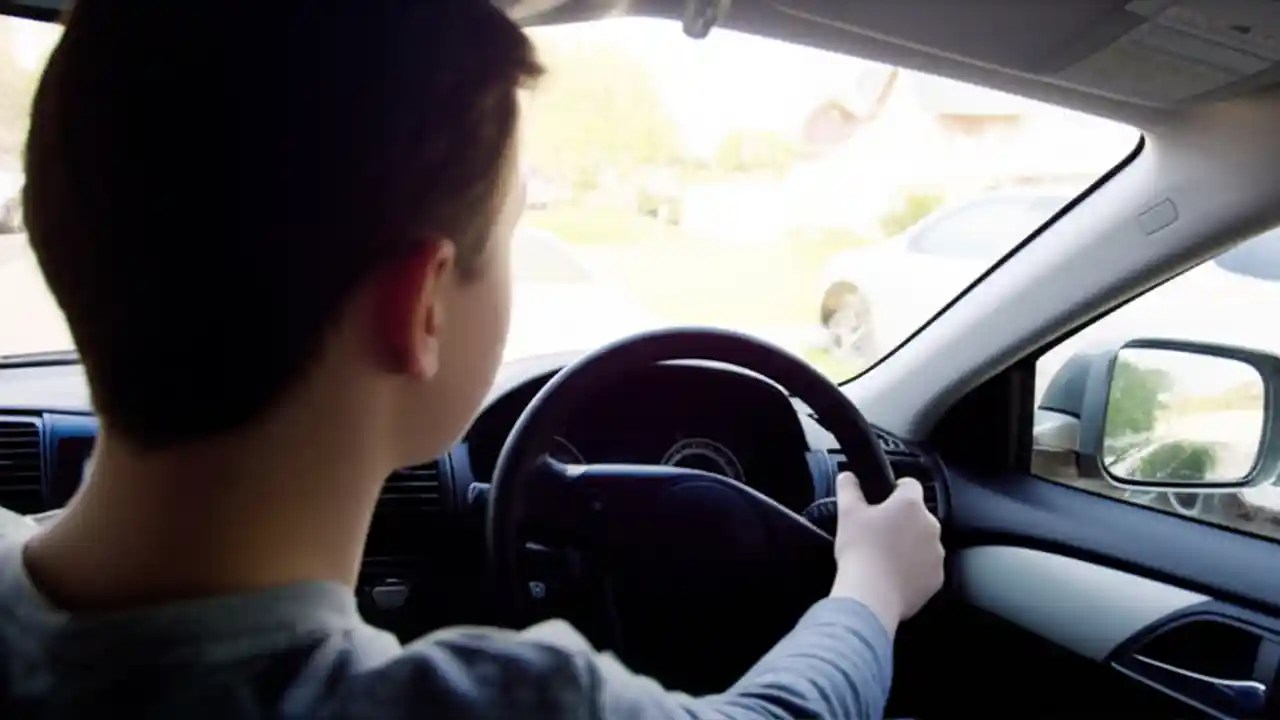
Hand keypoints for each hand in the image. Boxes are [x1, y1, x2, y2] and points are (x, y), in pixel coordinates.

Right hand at [828, 472, 943, 635]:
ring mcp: (936, 553)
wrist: (871, 596)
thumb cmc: (860, 550)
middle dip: (902, 521)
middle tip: (878, 533)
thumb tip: (848, 476)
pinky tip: (894, 575)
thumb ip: (848, 488)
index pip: (910, 484)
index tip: (883, 500)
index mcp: (910, 505)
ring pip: (924, 541)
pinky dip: (914, 569)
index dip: (895, 489)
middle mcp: (930, 525)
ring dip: (910, 545)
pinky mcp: (936, 578)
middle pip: (918, 515)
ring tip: (885, 557)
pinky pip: (926, 567)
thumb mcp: (847, 513)